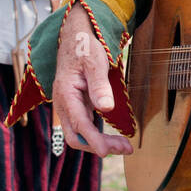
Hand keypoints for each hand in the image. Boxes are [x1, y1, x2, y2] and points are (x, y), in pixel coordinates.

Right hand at [53, 2, 132, 156]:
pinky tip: (114, 138)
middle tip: (126, 148)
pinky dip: (98, 135)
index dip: (94, 140)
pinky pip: (85, 127)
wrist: (75, 38)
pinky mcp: (77, 107)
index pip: (79, 125)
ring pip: (81, 134)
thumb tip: (106, 108)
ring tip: (125, 146)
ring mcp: (69, 107)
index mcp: (65, 95)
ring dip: (100, 143)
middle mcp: (63, 105)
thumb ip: (99, 86)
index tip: (107, 151)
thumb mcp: (95, 62)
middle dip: (99, 146)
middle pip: (77, 137)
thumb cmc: (84, 48)